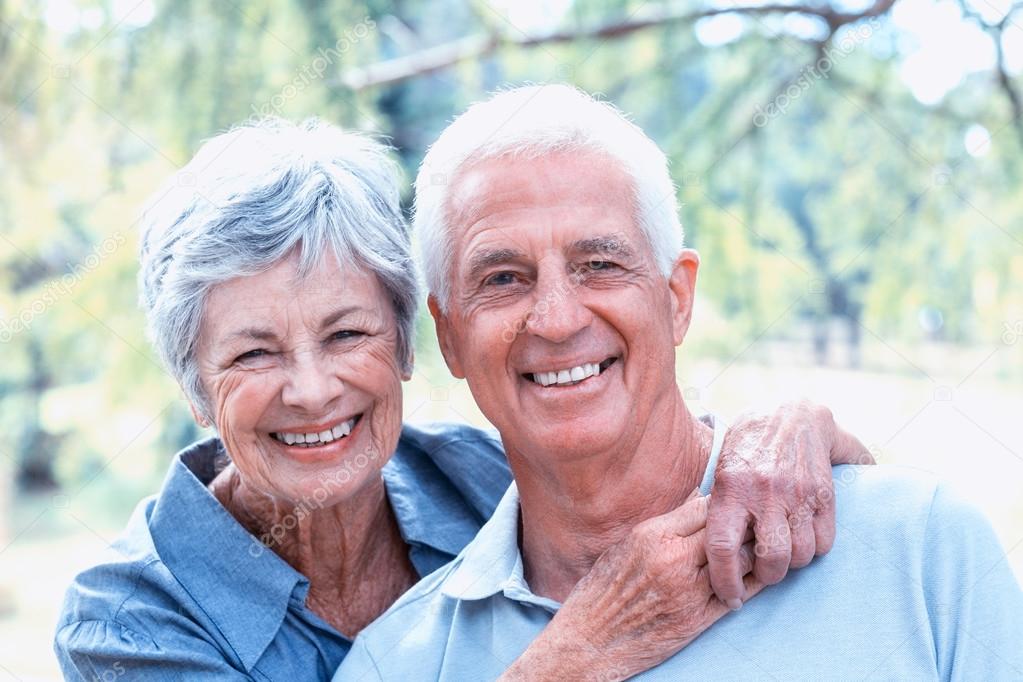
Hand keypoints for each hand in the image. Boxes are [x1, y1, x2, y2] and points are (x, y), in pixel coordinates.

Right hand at [501, 491, 761, 680]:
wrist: (590, 640)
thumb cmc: (602, 589)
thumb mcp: (626, 544)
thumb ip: (665, 522)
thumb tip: (697, 498)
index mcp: (653, 536)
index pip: (705, 507)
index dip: (723, 504)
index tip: (731, 505)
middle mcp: (673, 560)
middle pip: (728, 531)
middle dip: (742, 526)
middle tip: (752, 524)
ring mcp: (688, 592)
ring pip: (740, 562)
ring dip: (751, 554)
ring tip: (755, 549)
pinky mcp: (697, 620)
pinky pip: (738, 595)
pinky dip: (750, 584)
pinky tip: (752, 578)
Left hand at [705, 399, 873, 607]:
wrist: (791, 413)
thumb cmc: (747, 448)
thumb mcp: (720, 470)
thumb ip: (717, 508)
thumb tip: (701, 553)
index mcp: (730, 489)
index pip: (722, 547)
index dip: (723, 580)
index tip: (728, 597)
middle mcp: (764, 493)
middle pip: (771, 560)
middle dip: (767, 576)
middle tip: (762, 570)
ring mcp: (797, 494)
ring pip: (801, 555)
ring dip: (792, 562)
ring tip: (783, 549)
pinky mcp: (824, 494)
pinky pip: (824, 542)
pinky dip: (814, 547)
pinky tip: (802, 534)